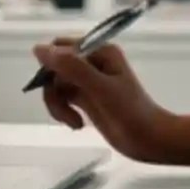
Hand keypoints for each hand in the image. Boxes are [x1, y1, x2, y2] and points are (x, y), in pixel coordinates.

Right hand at [33, 40, 174, 163]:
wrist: (150, 140)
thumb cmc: (131, 112)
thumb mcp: (100, 88)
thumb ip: (72, 67)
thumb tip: (38, 50)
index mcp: (99, 50)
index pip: (60, 48)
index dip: (52, 68)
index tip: (58, 91)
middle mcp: (93, 61)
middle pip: (55, 67)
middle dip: (53, 89)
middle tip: (63, 110)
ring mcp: (89, 80)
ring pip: (56, 85)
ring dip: (58, 105)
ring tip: (73, 122)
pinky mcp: (86, 97)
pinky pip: (63, 98)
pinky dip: (63, 111)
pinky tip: (77, 124)